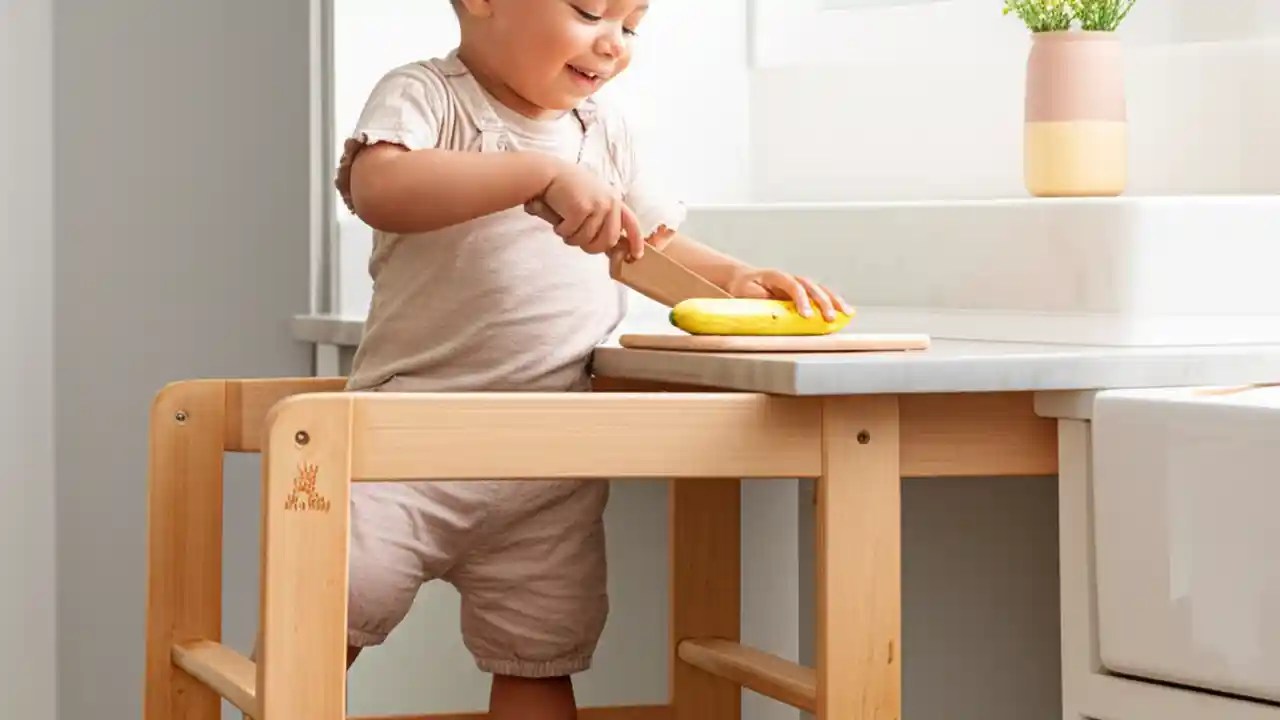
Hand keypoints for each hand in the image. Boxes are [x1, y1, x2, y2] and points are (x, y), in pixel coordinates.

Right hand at [536, 161, 643, 259]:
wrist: (549, 173)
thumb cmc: (568, 190)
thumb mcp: (593, 201)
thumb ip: (604, 220)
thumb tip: (610, 247)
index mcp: (615, 201)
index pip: (631, 224)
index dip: (635, 242)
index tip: (634, 257)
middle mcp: (610, 202)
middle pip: (608, 241)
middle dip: (590, 247)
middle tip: (575, 239)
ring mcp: (597, 205)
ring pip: (587, 240)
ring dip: (571, 238)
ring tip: (564, 225)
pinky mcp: (582, 208)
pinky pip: (572, 233)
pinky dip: (561, 230)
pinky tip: (557, 218)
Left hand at [725, 268, 851, 320]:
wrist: (743, 279)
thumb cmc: (744, 288)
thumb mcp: (745, 293)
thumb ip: (759, 300)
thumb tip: (772, 312)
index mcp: (776, 276)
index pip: (793, 286)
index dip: (802, 300)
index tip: (807, 316)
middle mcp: (791, 278)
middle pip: (811, 287)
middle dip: (822, 303)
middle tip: (829, 319)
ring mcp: (799, 284)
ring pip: (820, 290)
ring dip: (834, 302)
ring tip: (847, 313)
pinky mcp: (803, 293)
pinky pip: (820, 296)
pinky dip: (833, 303)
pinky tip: (846, 312)